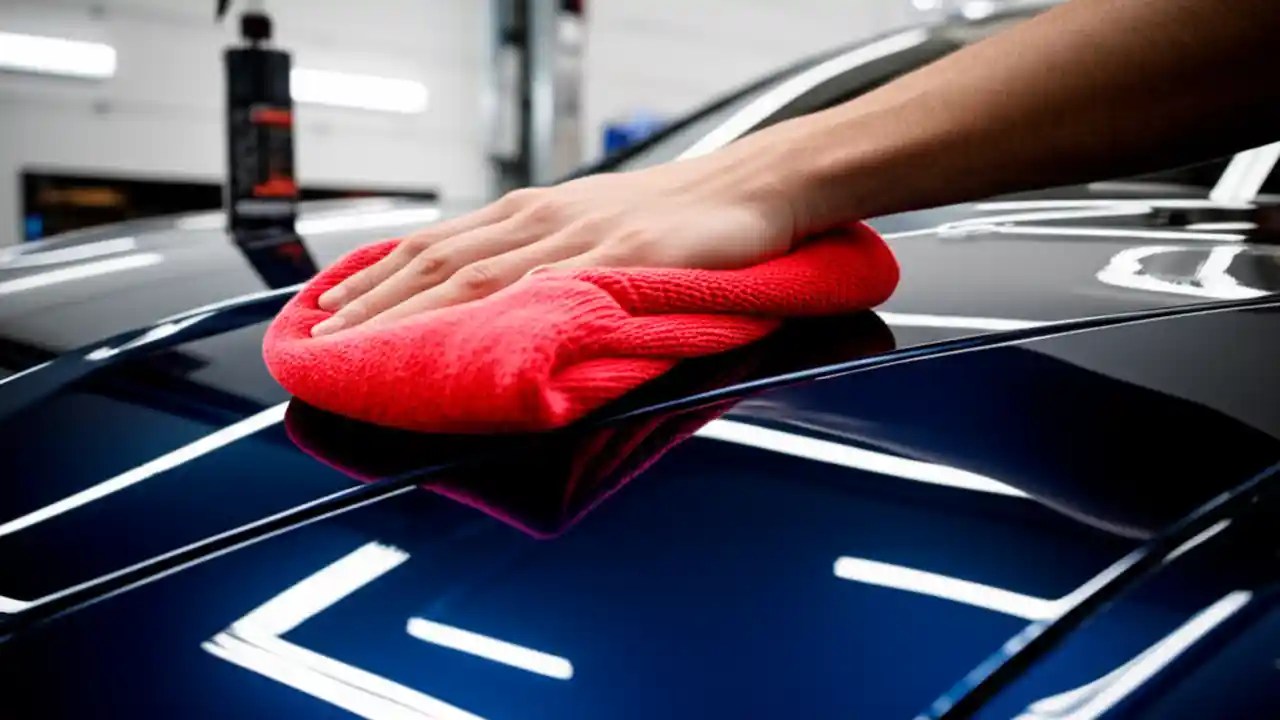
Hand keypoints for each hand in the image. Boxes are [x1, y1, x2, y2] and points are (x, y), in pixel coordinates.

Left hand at [310, 150, 800, 335]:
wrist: (754, 186)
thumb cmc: (677, 215)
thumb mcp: (595, 225)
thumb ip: (543, 256)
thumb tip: (494, 296)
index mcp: (533, 212)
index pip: (436, 245)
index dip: (377, 278)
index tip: (329, 311)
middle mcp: (544, 219)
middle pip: (440, 262)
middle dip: (375, 303)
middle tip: (324, 340)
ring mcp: (582, 237)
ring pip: (479, 275)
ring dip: (413, 311)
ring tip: (365, 344)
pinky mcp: (625, 257)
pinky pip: (555, 286)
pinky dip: (502, 309)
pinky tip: (464, 332)